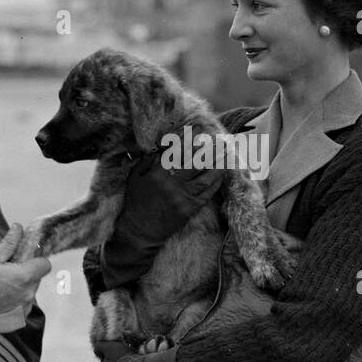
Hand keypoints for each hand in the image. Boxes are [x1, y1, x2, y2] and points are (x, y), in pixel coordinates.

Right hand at [0, 223, 50, 335]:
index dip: (36, 261)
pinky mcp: (19, 320)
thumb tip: (18, 228)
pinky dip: (16, 303)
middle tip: (6, 274)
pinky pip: (23, 307)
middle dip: (26, 274)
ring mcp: (24, 309)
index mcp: (24, 277)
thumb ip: (9, 243)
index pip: (45, 265)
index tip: (25, 261)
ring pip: (30, 293)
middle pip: (36, 279)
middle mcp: (28, 294)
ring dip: (21, 289)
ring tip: (1, 288)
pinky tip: (0, 301)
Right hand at [100, 152, 223, 288]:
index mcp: (157, 173)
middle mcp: (172, 183)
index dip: (190, 139)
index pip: (177, 151)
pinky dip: (215, 184)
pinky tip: (222, 175)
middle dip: (208, 150)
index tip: (199, 130)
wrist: (140, 231)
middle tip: (219, 141)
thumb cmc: (136, 203)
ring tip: (226, 155)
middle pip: (195, 163)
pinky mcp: (189, 209)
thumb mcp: (135, 179)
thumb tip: (162, 148)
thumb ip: (148, 162)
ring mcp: (182, 197)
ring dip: (217, 166)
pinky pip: (206, 194)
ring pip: (205, 178)